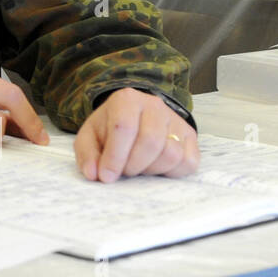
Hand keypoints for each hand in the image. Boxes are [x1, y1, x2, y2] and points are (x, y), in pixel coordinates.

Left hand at [74, 87, 197, 182]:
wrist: (133, 118)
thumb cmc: (109, 128)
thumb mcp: (90, 137)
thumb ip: (87, 155)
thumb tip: (93, 174)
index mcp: (126, 100)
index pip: (124, 128)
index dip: (115, 157)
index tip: (106, 176)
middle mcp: (155, 105)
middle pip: (150, 142)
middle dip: (133, 165)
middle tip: (123, 171)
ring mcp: (176, 120)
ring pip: (172, 154)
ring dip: (151, 170)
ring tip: (138, 166)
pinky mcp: (190, 136)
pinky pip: (188, 162)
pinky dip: (172, 172)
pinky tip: (155, 167)